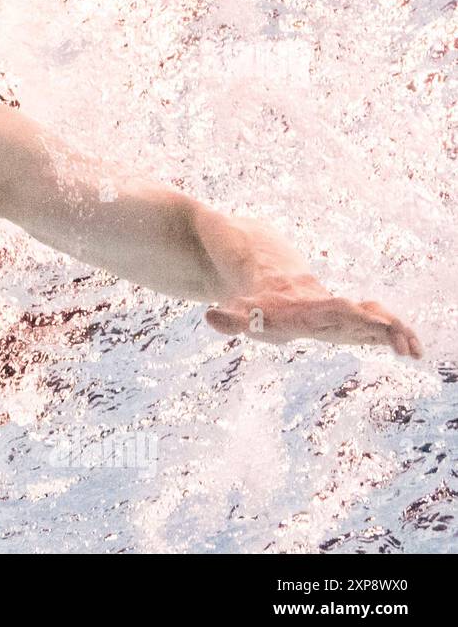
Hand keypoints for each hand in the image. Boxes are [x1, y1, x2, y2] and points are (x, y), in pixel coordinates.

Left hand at [204, 275, 422, 358]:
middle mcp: (328, 308)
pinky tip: (412, 350)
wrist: (268, 275)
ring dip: (396, 332)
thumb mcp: (238, 311)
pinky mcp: (347, 321)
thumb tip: (210, 316)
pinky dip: (393, 334)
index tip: (370, 318)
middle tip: (405, 343)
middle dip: (382, 327)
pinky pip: (375, 326)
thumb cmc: (255, 302)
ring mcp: (340, 313)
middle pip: (360, 313)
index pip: (331, 308)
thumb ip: (229, 318)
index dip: (350, 314)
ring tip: (415, 351)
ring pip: (374, 318)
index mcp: (306, 306)